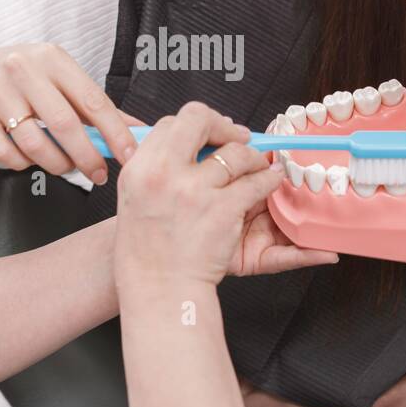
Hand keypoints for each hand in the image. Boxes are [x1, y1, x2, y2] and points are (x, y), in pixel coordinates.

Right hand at [0, 43, 142, 183]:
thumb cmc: (25, 81)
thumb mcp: (61, 82)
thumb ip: (96, 108)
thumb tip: (138, 132)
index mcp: (53, 58)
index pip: (93, 101)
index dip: (115, 133)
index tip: (129, 157)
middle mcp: (22, 67)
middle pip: (64, 125)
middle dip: (87, 157)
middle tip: (97, 173)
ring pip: (34, 143)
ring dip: (54, 164)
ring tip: (62, 165)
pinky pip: (4, 152)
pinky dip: (21, 164)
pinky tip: (27, 158)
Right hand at [115, 102, 332, 290]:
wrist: (158, 285)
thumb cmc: (147, 246)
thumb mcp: (135, 198)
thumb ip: (155, 167)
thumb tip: (182, 142)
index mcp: (140, 167)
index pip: (170, 124)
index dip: (195, 126)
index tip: (210, 134)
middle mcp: (164, 173)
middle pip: (199, 121)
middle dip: (224, 126)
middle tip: (237, 136)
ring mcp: (195, 190)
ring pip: (236, 152)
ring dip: (252, 156)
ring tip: (258, 164)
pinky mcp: (222, 209)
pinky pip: (256, 182)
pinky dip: (268, 180)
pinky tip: (270, 182)